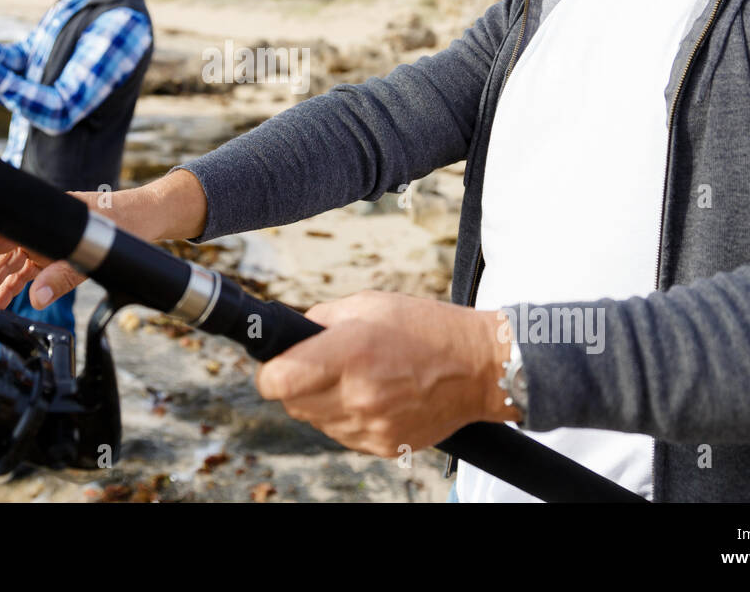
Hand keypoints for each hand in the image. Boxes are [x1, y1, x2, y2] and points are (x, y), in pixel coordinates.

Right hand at [0, 188, 159, 310]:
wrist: (144, 219)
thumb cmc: (122, 222)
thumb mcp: (96, 249)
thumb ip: (65, 275)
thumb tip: (36, 297)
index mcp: (41, 216)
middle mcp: (35, 229)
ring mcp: (39, 244)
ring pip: (3, 265)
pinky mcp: (47, 258)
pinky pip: (21, 276)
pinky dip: (8, 291)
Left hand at [254, 291, 516, 456]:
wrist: (479, 368)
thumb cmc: (427, 328)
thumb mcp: (369, 304)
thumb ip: (321, 319)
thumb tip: (288, 334)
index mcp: (349, 353)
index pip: (276, 381)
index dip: (269, 371)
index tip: (276, 363)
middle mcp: (356, 394)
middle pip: (291, 403)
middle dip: (297, 383)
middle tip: (321, 364)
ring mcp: (370, 426)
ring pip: (314, 421)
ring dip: (321, 401)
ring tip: (356, 377)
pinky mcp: (383, 446)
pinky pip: (342, 435)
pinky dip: (347, 417)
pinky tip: (373, 395)